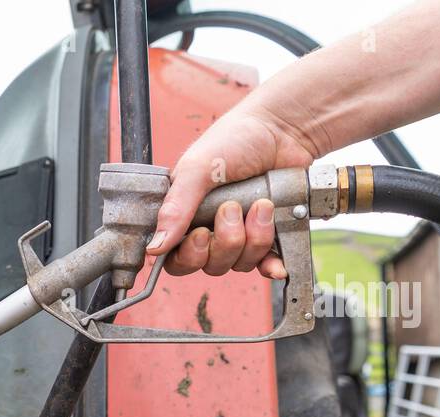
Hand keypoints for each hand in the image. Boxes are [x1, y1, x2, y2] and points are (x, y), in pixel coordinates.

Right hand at [147, 105, 322, 279]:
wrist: (284, 128)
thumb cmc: (236, 139)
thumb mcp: (198, 169)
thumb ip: (174, 208)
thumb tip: (154, 247)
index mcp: (186, 216)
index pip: (177, 258)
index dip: (188, 256)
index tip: (200, 234)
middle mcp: (211, 229)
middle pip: (210, 264)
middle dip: (225, 241)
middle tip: (233, 208)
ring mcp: (241, 235)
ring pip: (240, 263)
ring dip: (253, 238)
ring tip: (262, 205)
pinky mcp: (269, 236)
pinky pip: (267, 265)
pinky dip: (272, 265)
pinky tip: (276, 264)